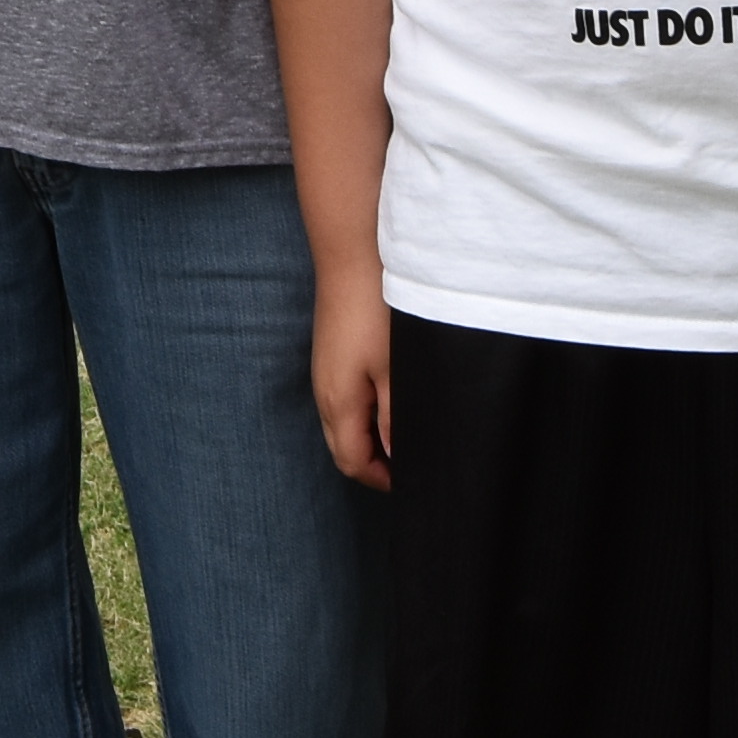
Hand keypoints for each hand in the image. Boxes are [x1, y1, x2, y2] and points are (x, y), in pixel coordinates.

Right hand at [313, 279, 397, 490]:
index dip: (381, 479)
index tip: (413, 479)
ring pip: (341, 426)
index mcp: (339, 405)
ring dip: (368, 438)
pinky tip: (388, 399)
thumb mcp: (394, 371)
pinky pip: (342, 401)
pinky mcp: (330, 357)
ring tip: (404, 433)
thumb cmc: (375, 313)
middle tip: (410, 464)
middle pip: (342, 449)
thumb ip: (394, 419)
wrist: (351, 258)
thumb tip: (396, 457)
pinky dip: (363, 414)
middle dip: (373, 464)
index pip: (353, 463)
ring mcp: (324, 374)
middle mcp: (324, 395)